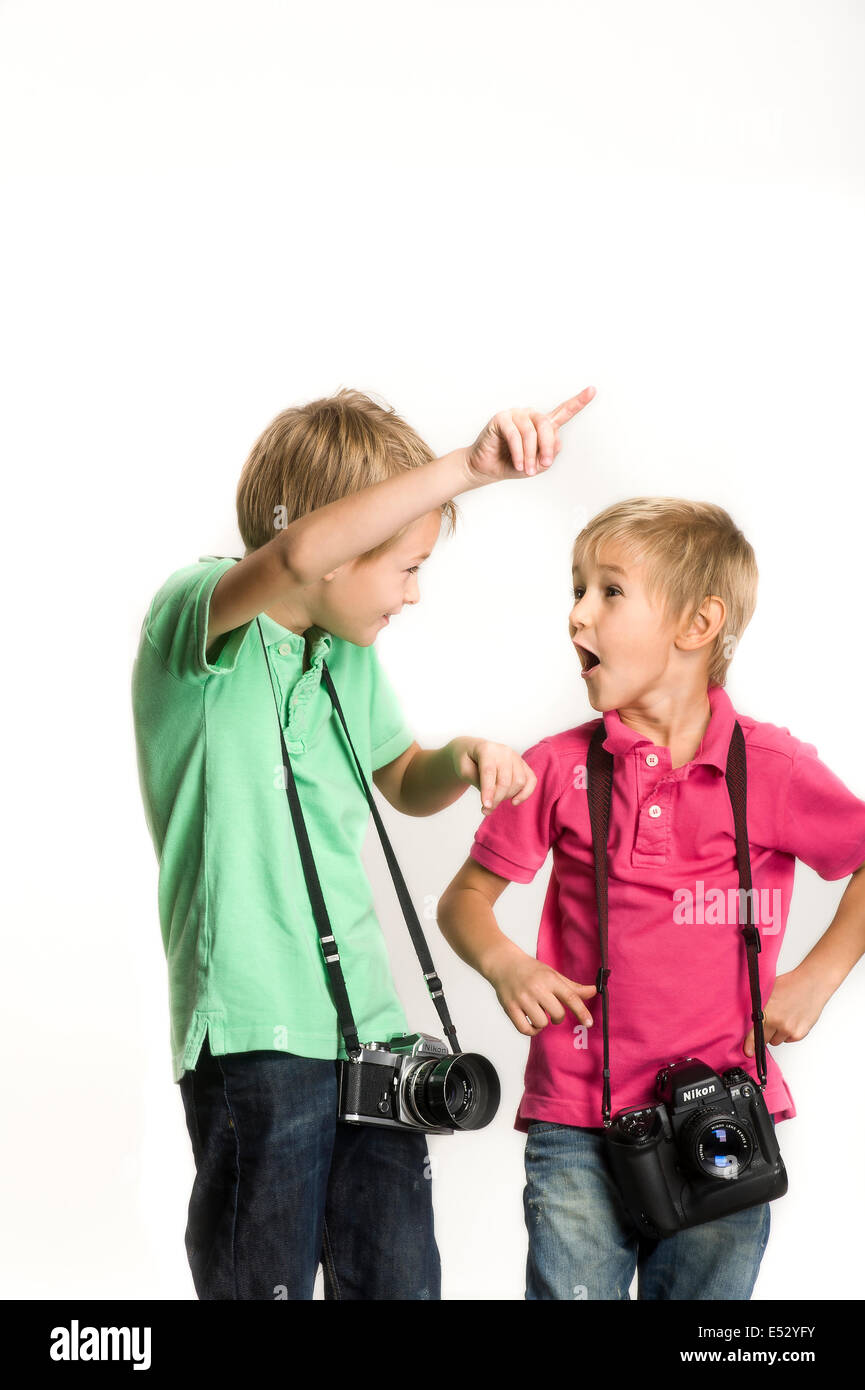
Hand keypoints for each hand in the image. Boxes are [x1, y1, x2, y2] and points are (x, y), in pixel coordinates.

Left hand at [448, 737, 536, 812]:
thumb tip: (492, 795)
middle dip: (496, 799)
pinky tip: (514, 802)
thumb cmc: (467, 760)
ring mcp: (516, 756)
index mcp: (487, 749)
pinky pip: (531, 780)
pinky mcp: (523, 765)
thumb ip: (476, 780)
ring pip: (519, 782)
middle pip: (505, 780)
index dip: (488, 791)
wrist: (473, 751)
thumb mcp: (463, 769)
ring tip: (494, 801)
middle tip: (485, 810)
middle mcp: (504, 751)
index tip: (486, 806)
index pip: (489, 772)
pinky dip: (525, 793)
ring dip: (507, 797)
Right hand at [464, 385, 595, 484]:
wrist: (487, 468)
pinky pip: (515, 435)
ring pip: (530, 432)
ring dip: (530, 454)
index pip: (563, 412)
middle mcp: (531, 416)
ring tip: (527, 470)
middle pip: (547, 425)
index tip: (592, 390)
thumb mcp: (537, 465)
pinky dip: (518, 452)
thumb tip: (555, 444)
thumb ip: (549, 455)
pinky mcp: (501, 419)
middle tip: (544, 464)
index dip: (579, 402)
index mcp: (543, 424)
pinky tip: (519, 464)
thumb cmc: (512, 464)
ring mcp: (516, 415)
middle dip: (547, 446)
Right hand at [484, 941, 596, 1036]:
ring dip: (543, 1023)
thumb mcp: (553, 974)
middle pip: (557, 1014)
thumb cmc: (531, 970)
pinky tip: (531, 1023)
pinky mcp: (510, 1007)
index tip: (589, 1023)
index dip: (581, 1011)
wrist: (503, 963)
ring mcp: (522, 998)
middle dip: (557, 1017)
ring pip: (542, 1023)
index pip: (570, 996)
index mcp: (550, 979)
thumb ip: (573, 987)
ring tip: (538, 1013)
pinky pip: (525, 1029)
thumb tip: (594, 991)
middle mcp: (536, 988)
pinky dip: (531, 1031)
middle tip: (551, 1010)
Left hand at [743, 967, 831, 1055]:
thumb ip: (758, 1007)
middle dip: (764, 1034)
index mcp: (767, 1012)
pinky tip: (791, 1019)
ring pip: (777, 1041)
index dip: (750, 1044)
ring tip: (782, 1018)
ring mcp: (790, 1030)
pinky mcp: (800, 1034)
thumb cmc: (790, 984)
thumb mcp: (767, 992)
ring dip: (777, 1033)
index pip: (755, 1033)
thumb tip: (748, 1019)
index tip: (748, 1052)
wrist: (812, 984)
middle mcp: (779, 1023)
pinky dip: (788, 1033)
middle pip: (765, 1040)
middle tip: (768, 1022)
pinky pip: (789, 1039)